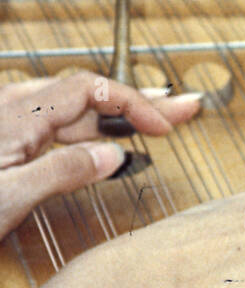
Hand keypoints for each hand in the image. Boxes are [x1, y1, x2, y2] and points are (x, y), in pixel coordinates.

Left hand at [0, 71, 200, 235]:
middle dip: (137, 100)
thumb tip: (113, 154)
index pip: (89, 89)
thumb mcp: (11, 198)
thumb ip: (62, 172)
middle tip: (184, 108)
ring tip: (156, 124)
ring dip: (115, 116)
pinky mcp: (1, 142)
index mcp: (16, 116)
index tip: (167, 127)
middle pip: (85, 92)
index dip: (133, 103)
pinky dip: (87, 131)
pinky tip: (101, 145)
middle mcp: (10, 110)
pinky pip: (51, 126)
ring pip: (69, 109)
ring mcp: (5, 124)